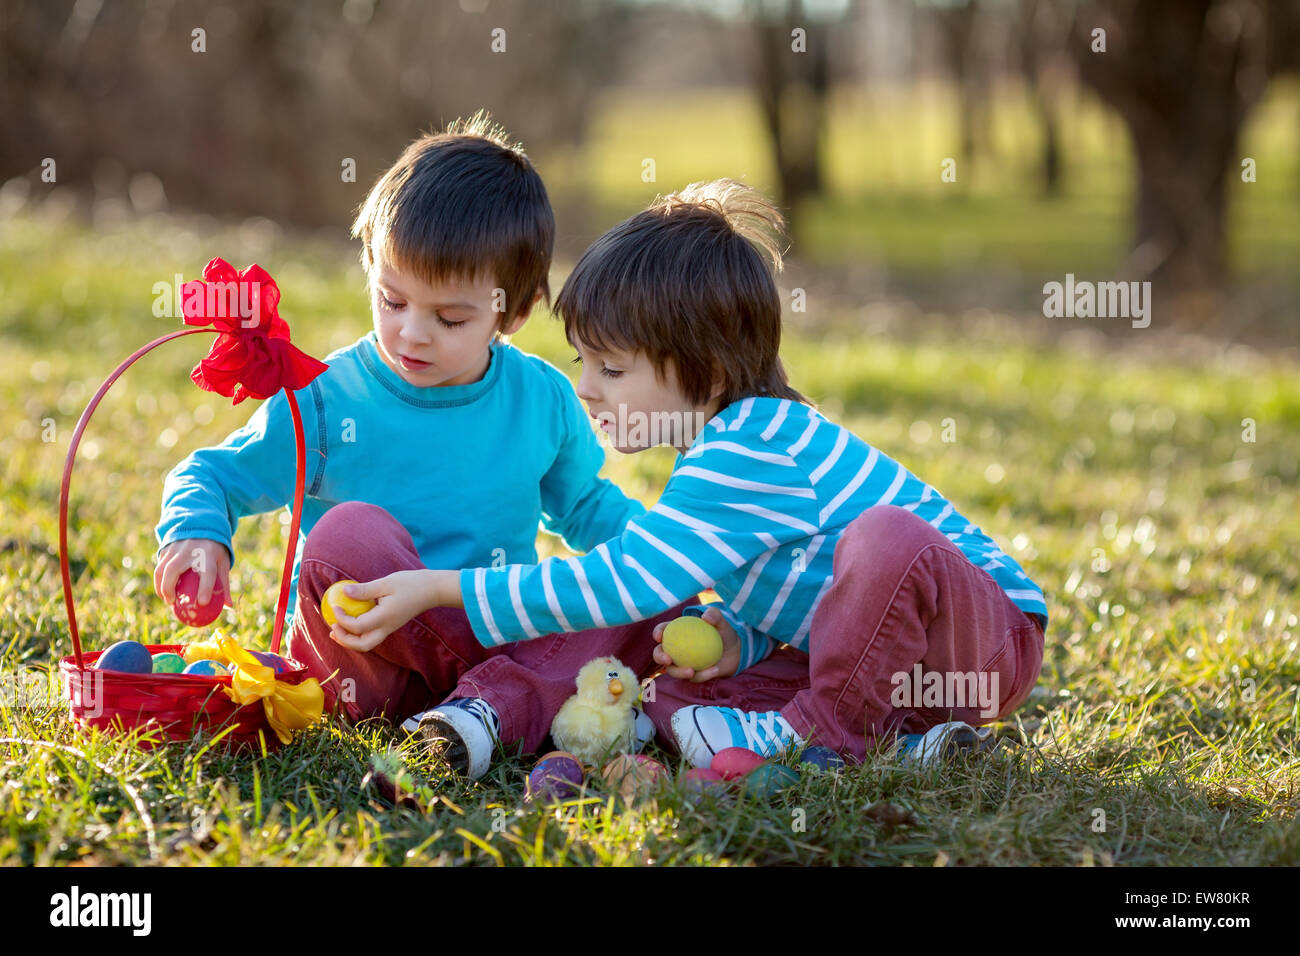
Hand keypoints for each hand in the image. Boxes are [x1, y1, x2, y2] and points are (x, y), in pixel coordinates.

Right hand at [155, 538, 231, 609]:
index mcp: (209, 552)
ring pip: (161, 569)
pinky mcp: (166, 547)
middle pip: (174, 570)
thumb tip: (228, 606)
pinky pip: (159, 565)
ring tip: (166, 599)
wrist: (201, 524)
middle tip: (172, 603)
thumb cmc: (213, 549)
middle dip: (169, 589)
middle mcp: (190, 549)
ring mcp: (175, 547)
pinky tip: (162, 589)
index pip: (207, 572)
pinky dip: (158, 579)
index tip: (202, 603)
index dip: (205, 588)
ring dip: (160, 586)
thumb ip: (224, 583)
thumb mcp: (223, 562)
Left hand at [328, 569, 452, 652]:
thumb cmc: (411, 583)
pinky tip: (350, 622)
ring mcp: (389, 629)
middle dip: (344, 640)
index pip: (358, 626)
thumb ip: (365, 590)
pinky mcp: (390, 626)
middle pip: (362, 645)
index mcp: (385, 618)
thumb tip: (343, 591)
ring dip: (349, 641)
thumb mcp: (387, 582)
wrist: (433, 591)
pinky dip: (357, 634)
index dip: (342, 619)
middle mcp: (387, 628)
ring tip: (335, 630)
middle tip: (332, 628)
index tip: (334, 606)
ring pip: (366, 644)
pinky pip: (371, 636)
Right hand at [652, 607, 739, 682]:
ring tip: (691, 672)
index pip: (663, 631)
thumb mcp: (722, 622)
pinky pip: (695, 677)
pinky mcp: (693, 676)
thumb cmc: (724, 633)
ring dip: (679, 672)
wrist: (735, 651)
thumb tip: (705, 617)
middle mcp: (675, 650)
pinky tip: (715, 670)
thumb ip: (715, 615)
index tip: (659, 637)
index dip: (657, 633)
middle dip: (659, 657)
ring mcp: (682, 664)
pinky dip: (704, 675)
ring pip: (673, 671)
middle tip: (668, 659)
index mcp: (677, 633)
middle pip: (660, 654)